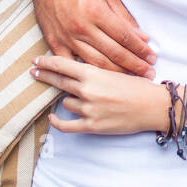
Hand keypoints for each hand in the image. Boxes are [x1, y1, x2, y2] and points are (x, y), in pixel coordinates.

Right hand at [27, 0, 155, 76]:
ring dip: (116, 74)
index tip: (152, 58)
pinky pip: (71, 65)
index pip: (125, 38)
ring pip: (95, 64)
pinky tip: (98, 80)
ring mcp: (67, 37)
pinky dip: (84, 74)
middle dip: (134, 66)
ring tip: (130, 80)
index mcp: (96, 12)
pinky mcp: (54, 42)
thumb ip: (124, 17)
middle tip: (148, 74)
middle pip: (114, 54)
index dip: (141, 50)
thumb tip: (142, 37)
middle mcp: (82, 27)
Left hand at [30, 55, 171, 134]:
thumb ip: (95, 68)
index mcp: (93, 72)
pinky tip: (53, 117)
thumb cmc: (137, 85)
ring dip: (69, 99)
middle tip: (34, 72)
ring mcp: (88, 108)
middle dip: (45, 76)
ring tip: (81, 98)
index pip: (62, 64)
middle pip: (58, 81)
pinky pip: (66, 125)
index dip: (46, 62)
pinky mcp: (92, 125)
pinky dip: (58, 121)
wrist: (153, 106)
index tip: (36, 61)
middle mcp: (87, 90)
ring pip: (66, 102)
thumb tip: (76, 65)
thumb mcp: (115, 69)